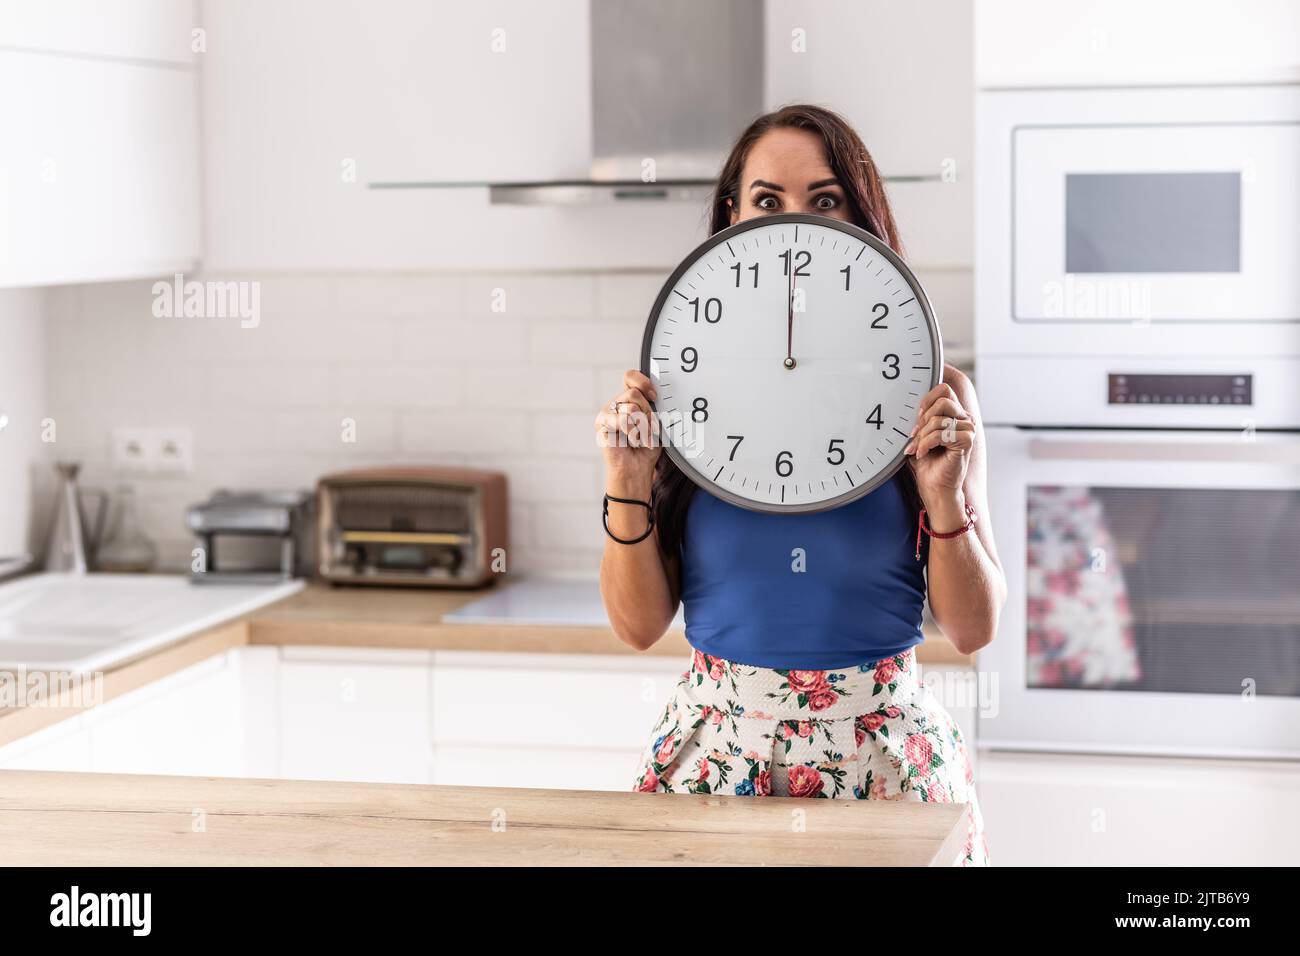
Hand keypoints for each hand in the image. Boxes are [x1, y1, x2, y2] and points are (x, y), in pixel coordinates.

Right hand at [594, 369, 661, 494]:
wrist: (637, 469)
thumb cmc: (647, 446)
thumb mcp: (656, 421)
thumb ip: (653, 405)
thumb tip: (654, 394)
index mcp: (629, 399)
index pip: (630, 377)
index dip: (643, 383)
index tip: (654, 396)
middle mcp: (617, 404)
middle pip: (635, 393)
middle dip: (648, 413)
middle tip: (650, 429)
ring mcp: (608, 413)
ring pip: (631, 407)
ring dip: (643, 426)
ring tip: (641, 438)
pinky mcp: (602, 423)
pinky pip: (623, 420)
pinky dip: (634, 433)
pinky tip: (633, 441)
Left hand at [903, 381, 973, 508]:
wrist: (935, 488)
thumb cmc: (928, 463)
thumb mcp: (922, 435)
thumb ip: (922, 418)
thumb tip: (911, 403)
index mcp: (956, 414)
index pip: (944, 389)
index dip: (927, 398)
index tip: (917, 416)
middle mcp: (965, 419)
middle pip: (942, 400)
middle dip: (923, 418)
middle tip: (915, 435)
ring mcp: (969, 429)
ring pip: (938, 419)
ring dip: (922, 435)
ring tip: (916, 448)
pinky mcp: (967, 441)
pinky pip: (940, 434)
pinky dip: (926, 444)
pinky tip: (922, 454)